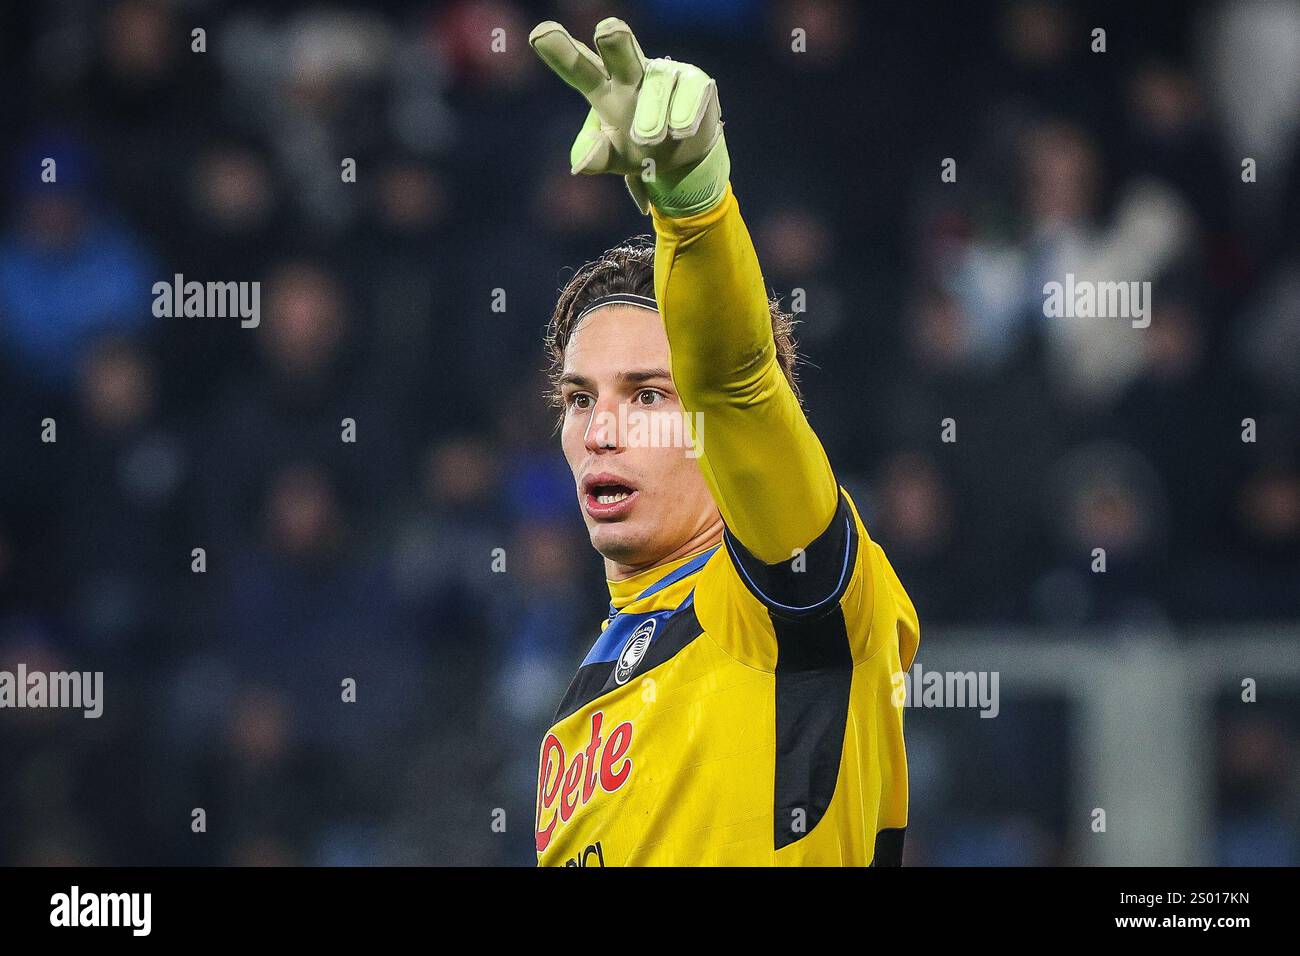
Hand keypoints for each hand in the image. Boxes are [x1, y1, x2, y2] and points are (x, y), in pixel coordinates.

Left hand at [528, 16, 729, 215]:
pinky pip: (689, 93)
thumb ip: (597, 158)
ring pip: (656, 85)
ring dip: (653, 114)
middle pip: (618, 50)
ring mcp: (663, 73)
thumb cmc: (641, 152)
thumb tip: (580, 164)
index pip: (578, 68)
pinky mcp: (693, 80)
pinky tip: (681, 130)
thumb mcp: (614, 159)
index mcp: (602, 89)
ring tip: (649, 139)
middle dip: (613, 39)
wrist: (685, 158)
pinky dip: (683, 115)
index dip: (560, 51)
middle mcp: (631, 73)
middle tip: (606, 30)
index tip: (539, 33)